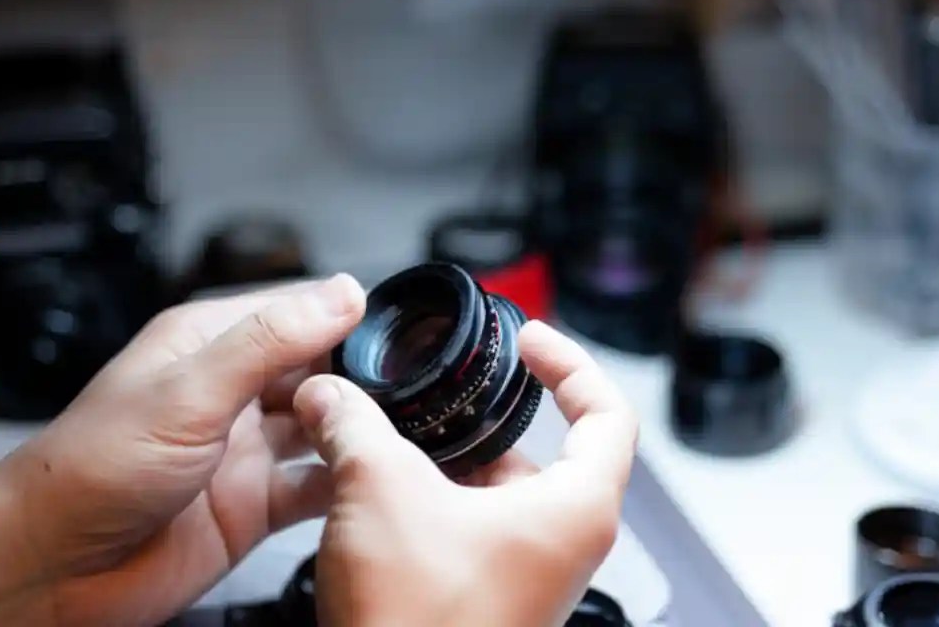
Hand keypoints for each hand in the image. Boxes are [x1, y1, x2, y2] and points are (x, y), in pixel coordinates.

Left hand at [0, 275, 365, 625]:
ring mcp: (241, 450)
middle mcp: (228, 393)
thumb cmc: (88, 470)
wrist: (49, 569)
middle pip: (316, 370)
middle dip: (359, 377)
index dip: (345, 315)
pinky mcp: (249, 505)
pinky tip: (367, 481)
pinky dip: (340, 483)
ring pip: (320, 428)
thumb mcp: (190, 391)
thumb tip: (339, 292)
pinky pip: (311, 487)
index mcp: (207, 344)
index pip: (294, 310)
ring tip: (399, 430)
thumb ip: (269, 341)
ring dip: (354, 429)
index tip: (398, 325)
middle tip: (410, 386)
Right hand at [293, 320, 638, 626]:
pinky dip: (438, 502)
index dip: (571, 361)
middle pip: (546, 448)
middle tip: (438, 390)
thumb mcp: (379, 492)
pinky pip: (476, 530)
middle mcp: (566, 543)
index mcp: (576, 508)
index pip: (608, 411)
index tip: (528, 339)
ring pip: (502, 492)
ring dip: (450, 462)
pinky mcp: (493, 598)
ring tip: (391, 439)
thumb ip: (354, 426)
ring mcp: (531, 575)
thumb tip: (330, 394)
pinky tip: (382, 495)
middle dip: (481, 417)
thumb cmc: (419, 626)